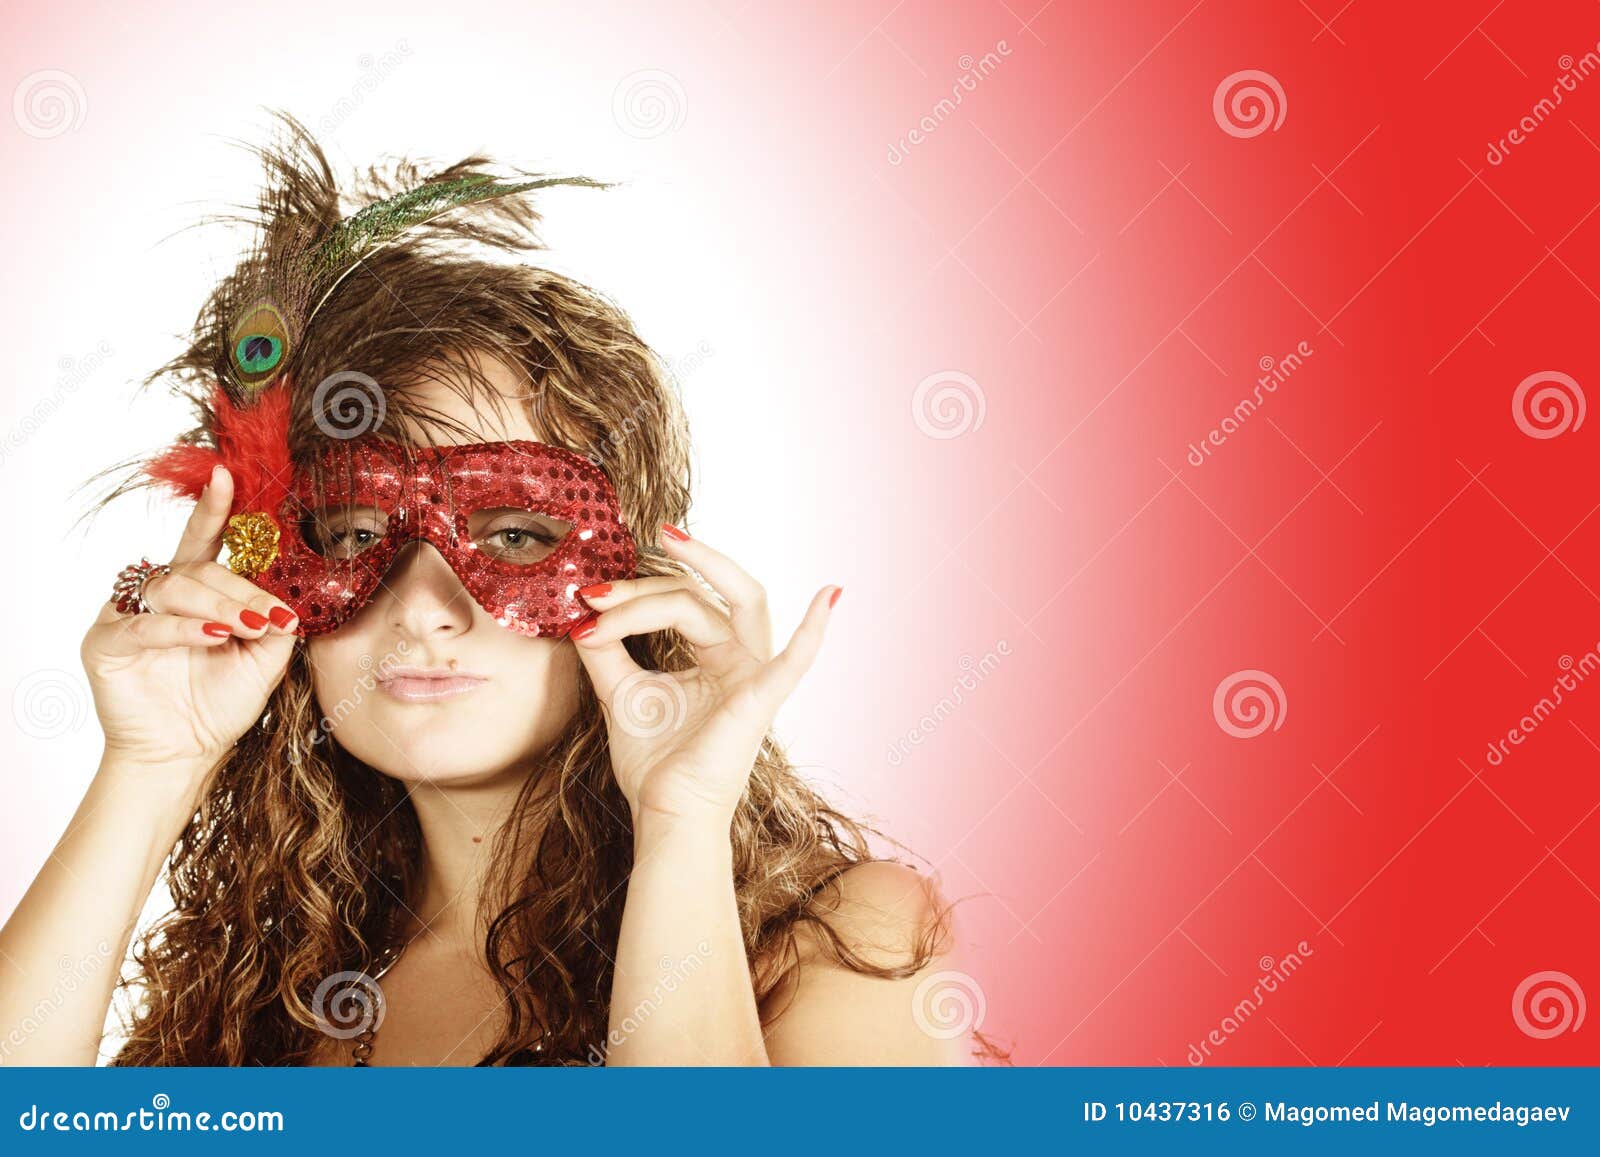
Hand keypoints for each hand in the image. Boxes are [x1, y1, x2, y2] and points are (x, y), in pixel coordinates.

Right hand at [80, 466, 299, 776]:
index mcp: (196, 592)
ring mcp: (127, 614)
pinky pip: (143, 624)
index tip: (228, 477)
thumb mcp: (264, 660)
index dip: (214, 509)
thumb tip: (292, 598)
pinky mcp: (105, 642)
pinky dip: (180, 629)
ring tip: (241, 628)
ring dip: (216, 607)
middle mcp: (159, 595)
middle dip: (239, 591)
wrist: (186, 753)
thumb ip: (275, 623)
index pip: (205, 542)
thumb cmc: (220, 704)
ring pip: (174, 589)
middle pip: (199, 570)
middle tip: (268, 616)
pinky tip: (210, 636)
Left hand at [570, 523, 839, 828]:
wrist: (666, 815)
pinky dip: (816, 629)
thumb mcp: (620, 692)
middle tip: (598, 590)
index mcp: (713, 655)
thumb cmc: (655, 763)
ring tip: (670, 537)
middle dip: (645, 587)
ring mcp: (755, 675)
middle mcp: (740, 657)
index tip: (581, 608)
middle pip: (699, 596)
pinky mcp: (761, 699)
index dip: (628, 600)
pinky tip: (831, 594)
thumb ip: (606, 648)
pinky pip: (796, 661)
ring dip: (706, 566)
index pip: (678, 602)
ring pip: (736, 602)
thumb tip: (582, 608)